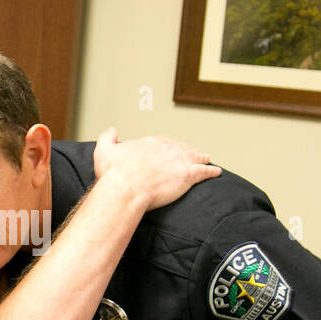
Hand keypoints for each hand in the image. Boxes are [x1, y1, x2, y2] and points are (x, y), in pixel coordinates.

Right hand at [92, 127, 221, 210]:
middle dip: (186, 150)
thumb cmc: (114, 174)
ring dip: (201, 157)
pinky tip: (217, 171)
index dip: (167, 146)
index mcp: (149, 144)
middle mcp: (166, 149)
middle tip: (190, 153)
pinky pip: (204, 171)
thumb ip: (108, 138)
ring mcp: (178, 161)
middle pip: (180, 147)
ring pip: (194, 156)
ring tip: (206, 158)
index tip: (169, 149)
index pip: (163, 142)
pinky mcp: (188, 175)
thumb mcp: (103, 150)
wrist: (125, 188)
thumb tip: (112, 130)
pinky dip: (212, 171)